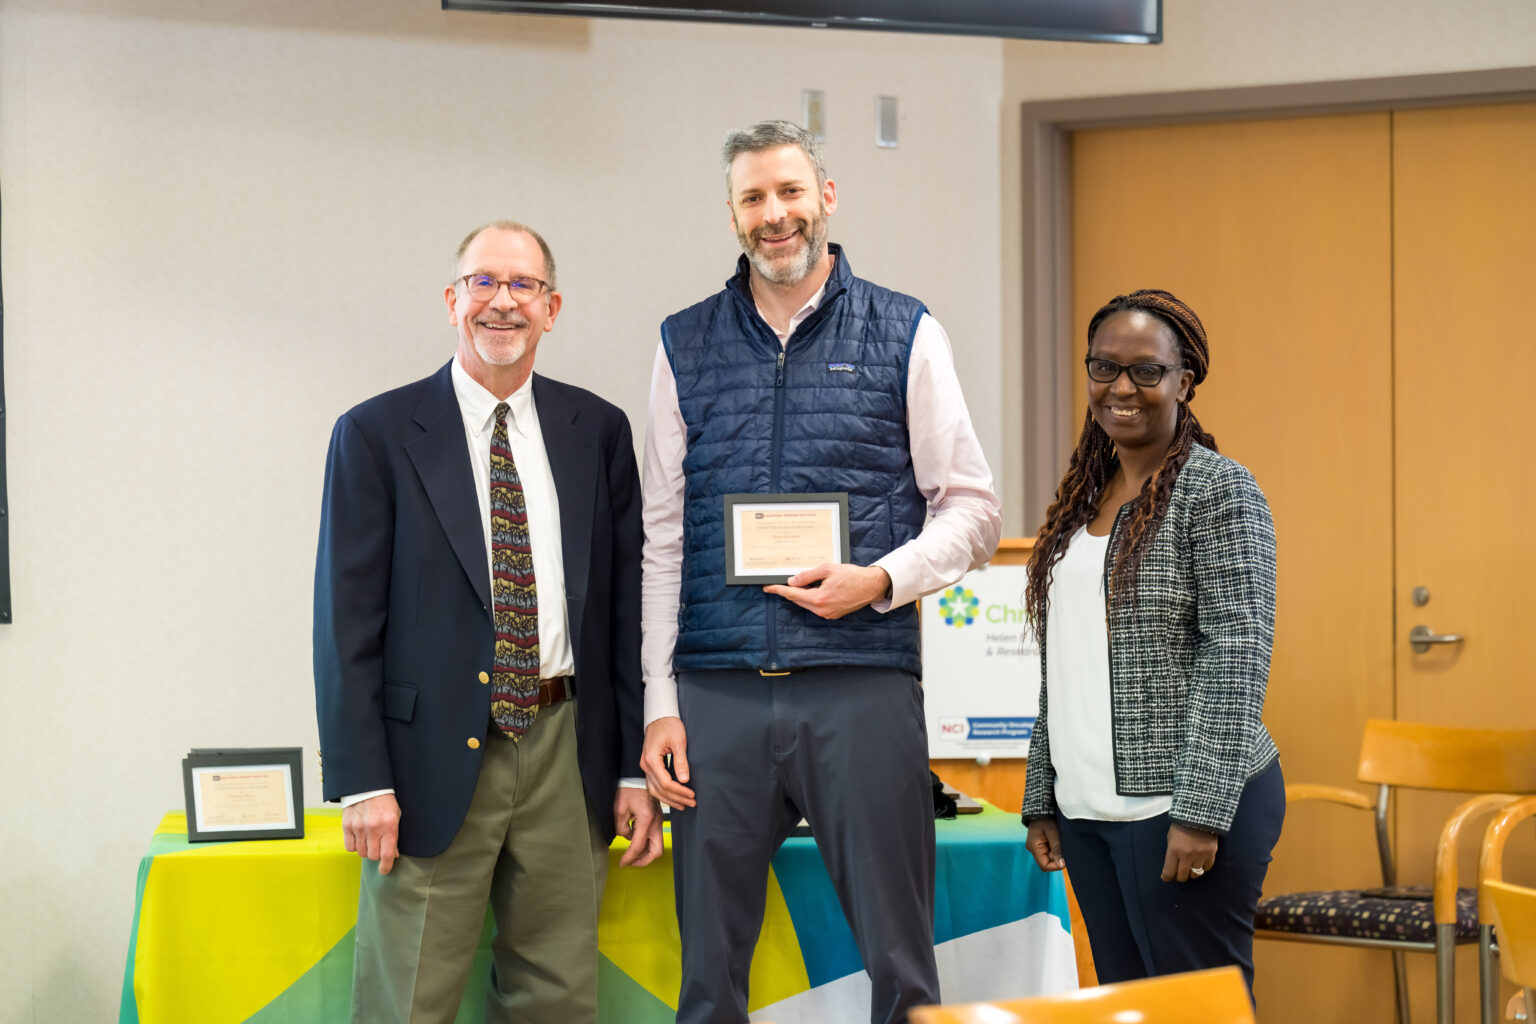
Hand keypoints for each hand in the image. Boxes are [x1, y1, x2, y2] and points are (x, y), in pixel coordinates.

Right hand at [343, 793, 401, 874]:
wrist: (367, 786)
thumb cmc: (385, 802)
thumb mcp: (396, 816)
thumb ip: (394, 836)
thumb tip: (393, 855)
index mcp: (389, 826)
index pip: (387, 855)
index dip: (386, 866)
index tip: (385, 870)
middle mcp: (374, 829)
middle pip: (373, 856)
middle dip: (377, 855)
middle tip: (378, 847)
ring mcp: (359, 828)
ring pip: (361, 853)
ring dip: (366, 850)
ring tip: (369, 840)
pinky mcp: (347, 826)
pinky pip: (349, 847)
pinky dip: (354, 846)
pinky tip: (359, 838)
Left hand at [613, 788, 663, 866]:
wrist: (636, 776)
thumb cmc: (628, 790)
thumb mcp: (619, 810)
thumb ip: (621, 829)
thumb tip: (627, 837)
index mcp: (646, 820)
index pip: (638, 847)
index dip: (629, 858)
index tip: (622, 863)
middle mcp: (656, 822)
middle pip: (656, 852)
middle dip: (643, 860)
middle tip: (631, 862)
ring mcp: (659, 820)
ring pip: (657, 846)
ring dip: (645, 853)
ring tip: (632, 853)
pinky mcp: (658, 818)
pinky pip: (655, 837)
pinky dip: (647, 844)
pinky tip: (636, 841)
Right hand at [640, 716, 695, 808]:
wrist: (660, 716)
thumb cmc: (669, 725)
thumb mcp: (679, 741)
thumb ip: (681, 761)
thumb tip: (684, 780)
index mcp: (651, 759)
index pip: (665, 783)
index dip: (679, 791)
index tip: (692, 794)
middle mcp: (645, 765)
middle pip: (659, 789)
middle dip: (676, 798)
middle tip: (691, 803)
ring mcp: (645, 766)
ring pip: (655, 790)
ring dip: (669, 799)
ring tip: (684, 805)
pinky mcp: (649, 766)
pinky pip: (654, 784)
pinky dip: (664, 793)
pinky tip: (674, 797)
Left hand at [762, 564, 889, 619]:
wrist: (871, 586)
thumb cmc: (852, 576)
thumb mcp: (827, 570)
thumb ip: (808, 576)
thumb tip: (793, 581)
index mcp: (819, 599)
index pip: (793, 594)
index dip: (779, 590)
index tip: (768, 587)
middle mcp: (822, 610)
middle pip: (799, 600)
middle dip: (790, 591)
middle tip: (781, 583)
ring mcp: (828, 614)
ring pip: (807, 603)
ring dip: (802, 594)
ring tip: (801, 584)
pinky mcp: (833, 614)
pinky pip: (816, 606)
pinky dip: (812, 598)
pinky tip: (814, 589)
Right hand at [1025, 819, 1065, 871]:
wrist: (1040, 812)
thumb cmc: (1046, 821)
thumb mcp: (1053, 833)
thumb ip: (1057, 849)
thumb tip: (1062, 865)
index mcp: (1034, 847)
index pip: (1044, 866)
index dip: (1055, 866)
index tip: (1065, 861)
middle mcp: (1033, 850)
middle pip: (1047, 862)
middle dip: (1057, 858)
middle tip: (1064, 849)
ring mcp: (1036, 848)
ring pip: (1049, 858)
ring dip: (1056, 854)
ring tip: (1060, 843)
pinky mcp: (1040, 846)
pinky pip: (1049, 853)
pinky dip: (1055, 850)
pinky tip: (1058, 842)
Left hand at [1161, 823, 1218, 881]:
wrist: (1199, 815)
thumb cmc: (1181, 825)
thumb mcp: (1171, 837)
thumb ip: (1171, 853)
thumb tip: (1171, 867)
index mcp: (1174, 850)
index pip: (1169, 872)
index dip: (1166, 877)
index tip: (1166, 877)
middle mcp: (1187, 855)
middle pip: (1182, 877)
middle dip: (1179, 876)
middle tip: (1178, 872)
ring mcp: (1200, 855)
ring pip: (1195, 874)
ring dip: (1191, 872)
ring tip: (1189, 866)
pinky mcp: (1211, 854)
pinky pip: (1206, 868)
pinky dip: (1202, 867)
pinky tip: (1199, 861)